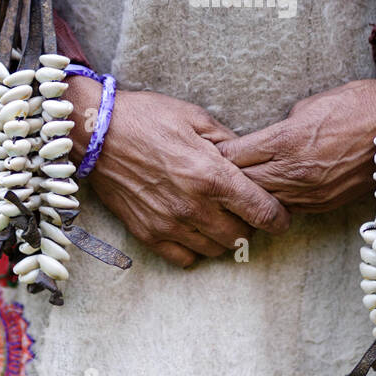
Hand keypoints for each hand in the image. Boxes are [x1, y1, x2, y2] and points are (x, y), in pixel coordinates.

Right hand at [66, 81, 290, 266]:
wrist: (96, 132)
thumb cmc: (147, 118)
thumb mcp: (196, 118)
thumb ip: (229, 142)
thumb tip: (250, 160)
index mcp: (211, 176)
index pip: (263, 213)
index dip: (278, 218)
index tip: (279, 215)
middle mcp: (193, 207)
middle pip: (242, 237)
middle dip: (250, 225)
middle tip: (243, 210)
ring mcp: (169, 224)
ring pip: (215, 250)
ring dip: (223, 238)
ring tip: (216, 217)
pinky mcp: (147, 233)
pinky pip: (184, 258)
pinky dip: (195, 248)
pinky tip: (193, 228)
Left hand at [216, 79, 375, 214]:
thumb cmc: (354, 105)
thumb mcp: (308, 105)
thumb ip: (281, 128)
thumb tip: (265, 140)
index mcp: (285, 140)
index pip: (235, 156)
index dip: (219, 155)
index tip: (210, 154)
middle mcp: (294, 170)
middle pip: (244, 183)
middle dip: (229, 179)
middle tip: (216, 176)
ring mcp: (310, 191)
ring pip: (265, 200)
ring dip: (252, 195)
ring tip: (238, 191)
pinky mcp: (325, 203)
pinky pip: (290, 208)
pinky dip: (277, 201)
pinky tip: (271, 195)